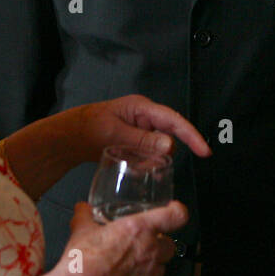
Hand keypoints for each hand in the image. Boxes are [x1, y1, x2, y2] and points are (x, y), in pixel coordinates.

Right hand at [41, 201, 188, 275]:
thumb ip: (85, 215)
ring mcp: (148, 274)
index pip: (176, 216)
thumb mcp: (81, 230)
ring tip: (133, 260)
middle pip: (171, 244)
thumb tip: (82, 209)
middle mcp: (149, 251)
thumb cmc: (82, 264)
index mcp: (139, 230)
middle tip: (145, 241)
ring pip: (162, 266)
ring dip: (152, 262)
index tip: (173, 210)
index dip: (177, 210)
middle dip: (160, 242)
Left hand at [74, 95, 211, 162]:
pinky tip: (130, 166)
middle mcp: (145, 118)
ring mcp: (141, 130)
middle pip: (168, 137)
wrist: (70, 136)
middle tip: (143, 164)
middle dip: (161, 154)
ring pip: (158, 149)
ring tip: (130, 164)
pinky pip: (148, 155)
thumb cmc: (88, 127)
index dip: (191, 135)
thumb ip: (142, 140)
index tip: (204, 151)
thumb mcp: (115, 134)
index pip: (174, 121)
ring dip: (150, 161)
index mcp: (142, 108)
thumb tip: (169, 146)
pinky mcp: (136, 142)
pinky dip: (143, 164)